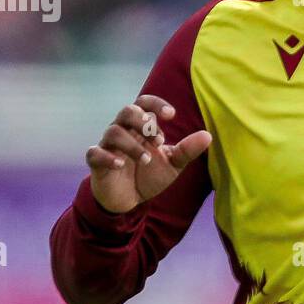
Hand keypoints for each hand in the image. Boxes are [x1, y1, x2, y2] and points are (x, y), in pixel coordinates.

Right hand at [84, 94, 211, 213]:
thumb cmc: (150, 175)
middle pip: (127, 111)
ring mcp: (108, 146)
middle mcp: (123, 132)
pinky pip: (95, 153)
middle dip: (143, 122)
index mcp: (140, 127)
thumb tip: (208, 136)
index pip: (143, 103)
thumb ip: (187, 150)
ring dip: (133, 145)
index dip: (155, 104)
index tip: (171, 115)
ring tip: (147, 160)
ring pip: (113, 132)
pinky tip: (120, 165)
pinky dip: (107, 157)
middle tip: (158, 140)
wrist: (130, 200)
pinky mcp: (97, 163)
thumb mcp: (172, 164)